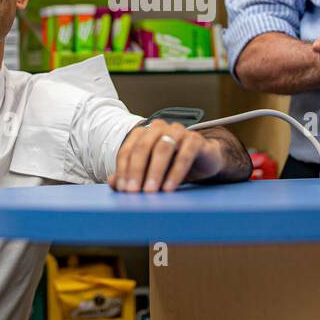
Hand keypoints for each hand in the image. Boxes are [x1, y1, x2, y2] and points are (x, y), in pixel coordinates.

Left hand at [109, 120, 224, 192]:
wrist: (204, 160)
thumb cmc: (172, 165)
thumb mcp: (150, 173)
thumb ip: (131, 176)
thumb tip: (114, 183)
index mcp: (144, 133)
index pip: (128, 150)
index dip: (123, 170)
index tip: (123, 189)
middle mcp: (159, 128)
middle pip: (143, 148)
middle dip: (136, 171)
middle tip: (134, 192)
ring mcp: (178, 131)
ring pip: (163, 149)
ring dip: (155, 172)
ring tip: (151, 191)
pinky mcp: (195, 139)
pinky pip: (184, 155)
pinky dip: (175, 172)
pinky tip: (169, 187)